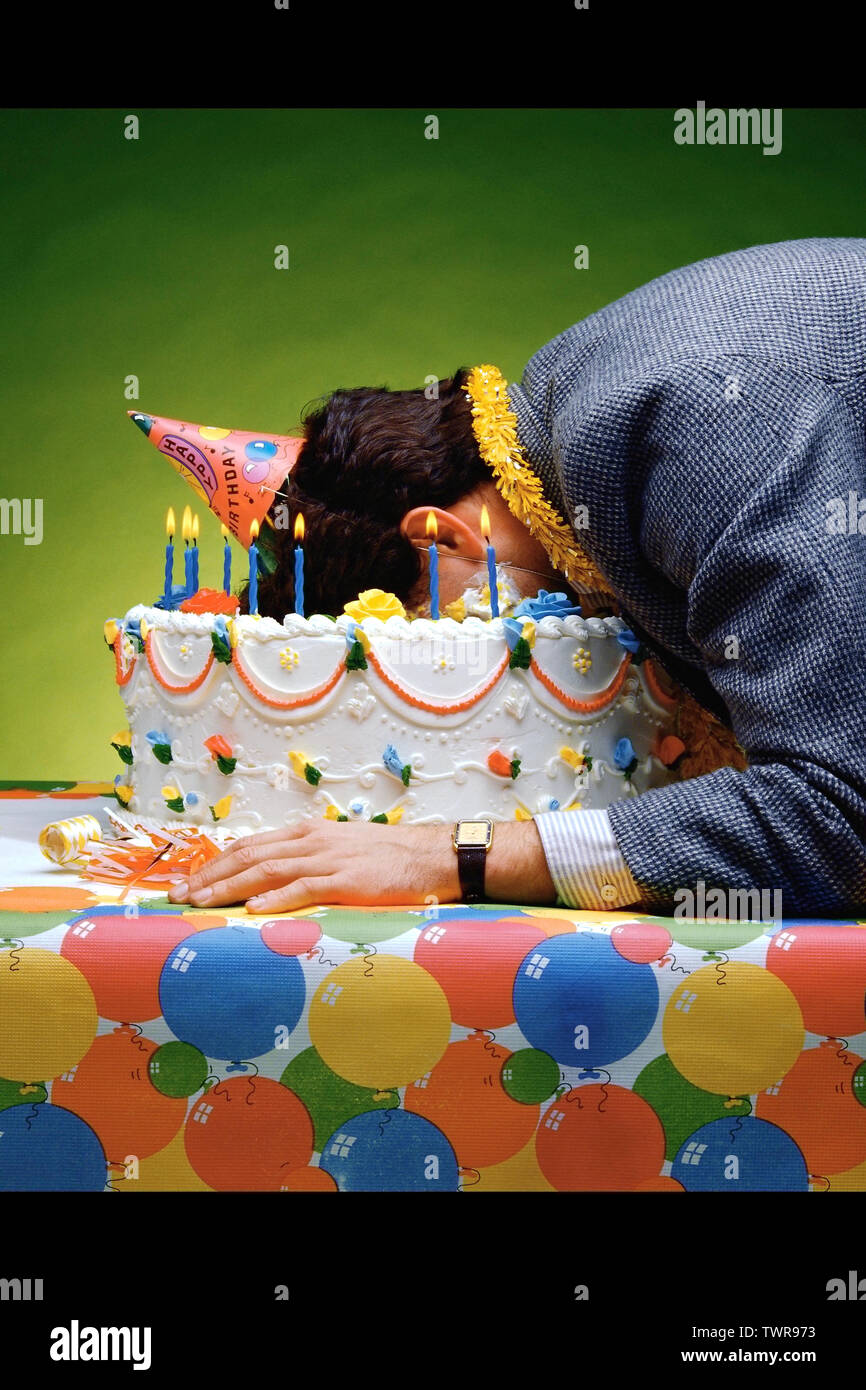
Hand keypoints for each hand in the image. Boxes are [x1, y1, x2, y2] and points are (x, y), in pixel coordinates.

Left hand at [167, 818, 556, 911]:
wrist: (432, 856)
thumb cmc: (388, 860)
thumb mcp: (341, 852)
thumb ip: (308, 862)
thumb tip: (272, 883)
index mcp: (307, 834)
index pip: (249, 846)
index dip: (214, 864)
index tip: (187, 882)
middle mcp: (310, 841)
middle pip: (247, 856)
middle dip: (209, 876)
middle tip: (178, 896)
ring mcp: (327, 859)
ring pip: (266, 870)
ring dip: (229, 886)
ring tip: (201, 902)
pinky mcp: (345, 880)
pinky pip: (304, 888)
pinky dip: (275, 896)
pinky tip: (253, 908)